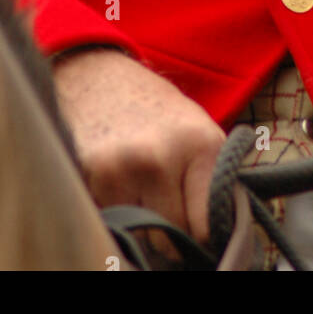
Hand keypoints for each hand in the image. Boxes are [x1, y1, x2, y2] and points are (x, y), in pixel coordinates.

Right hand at [53, 47, 225, 246]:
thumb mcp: (198, 131)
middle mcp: (163, 157)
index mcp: (201, 144)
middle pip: (171, 238)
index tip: (195, 228)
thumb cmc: (155, 110)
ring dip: (139, 221)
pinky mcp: (92, 176)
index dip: (201, 234)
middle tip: (163, 202)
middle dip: (169, 231)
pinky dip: (113, 210)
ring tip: (137, 184)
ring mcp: (124, 168)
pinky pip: (111, 220)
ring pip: (140, 234)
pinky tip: (114, 179)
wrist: (97, 75)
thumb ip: (211, 183)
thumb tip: (220, 238)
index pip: (206, 226)